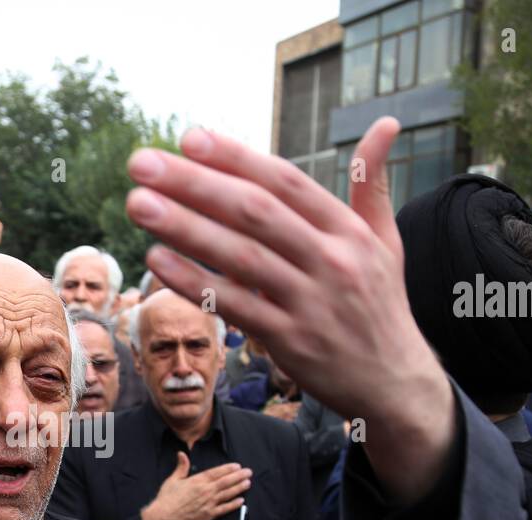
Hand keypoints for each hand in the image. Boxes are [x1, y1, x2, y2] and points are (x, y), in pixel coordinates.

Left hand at [126, 120, 455, 506]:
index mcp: (348, 231)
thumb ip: (372, 184)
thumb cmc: (379, 305)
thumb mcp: (386, 241)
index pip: (285, 182)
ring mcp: (310, 303)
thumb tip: (385, 123)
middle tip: (143, 163)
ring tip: (137, 203)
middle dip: (194, 184)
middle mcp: (331, 261)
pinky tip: (157, 260)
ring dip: (183, 227)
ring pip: (239, 257)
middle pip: (254, 213)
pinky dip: (194, 283)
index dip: (236, 158)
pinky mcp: (290, 341)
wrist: (394, 383)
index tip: (189, 138)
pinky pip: (234, 306)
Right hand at [141, 452, 250, 519]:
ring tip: (248, 483)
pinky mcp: (209, 515)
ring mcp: (209, 503)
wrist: (164, 517)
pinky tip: (241, 501)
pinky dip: (233, 505)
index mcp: (198, 481)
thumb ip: (181, 467)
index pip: (217, 473)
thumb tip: (182, 453)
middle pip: (226, 482)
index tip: (237, 466)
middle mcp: (206, 491)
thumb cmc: (167, 498)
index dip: (228, 469)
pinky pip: (224, 509)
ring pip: (228, 494)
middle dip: (239, 476)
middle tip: (249, 472)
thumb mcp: (173, 479)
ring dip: (239, 488)